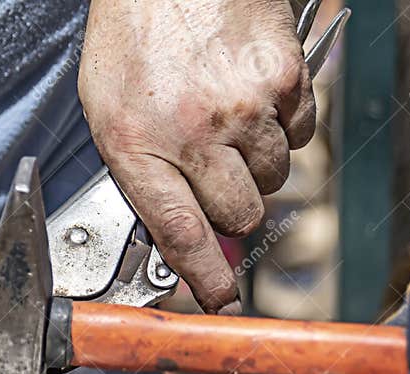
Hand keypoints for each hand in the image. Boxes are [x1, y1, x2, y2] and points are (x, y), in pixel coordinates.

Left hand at [79, 0, 314, 313]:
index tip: (217, 298)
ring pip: (274, 181)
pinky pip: (300, 137)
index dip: (204, 278)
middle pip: (239, 217)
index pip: (180, 235)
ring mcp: (246, 107)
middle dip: (230, 213)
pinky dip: (281, 133)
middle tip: (215, 184)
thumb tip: (183, 239)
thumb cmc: (132, 39)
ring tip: (226, 130)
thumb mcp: (109, 117)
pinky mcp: (286, 80)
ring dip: (254, 170)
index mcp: (138, 145)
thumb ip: (143, 183)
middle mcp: (195, 132)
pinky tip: (250, 105)